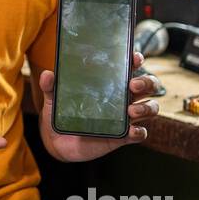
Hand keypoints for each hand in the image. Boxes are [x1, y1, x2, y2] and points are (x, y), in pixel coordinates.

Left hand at [37, 51, 159, 162]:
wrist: (57, 142)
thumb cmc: (60, 114)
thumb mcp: (53, 98)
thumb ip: (50, 87)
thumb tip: (48, 75)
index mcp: (110, 83)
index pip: (130, 66)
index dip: (136, 59)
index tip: (134, 57)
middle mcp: (123, 97)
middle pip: (149, 85)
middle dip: (147, 82)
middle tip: (133, 85)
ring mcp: (125, 117)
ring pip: (150, 108)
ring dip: (147, 107)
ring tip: (132, 110)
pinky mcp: (123, 136)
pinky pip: (140, 133)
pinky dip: (139, 131)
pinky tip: (131, 130)